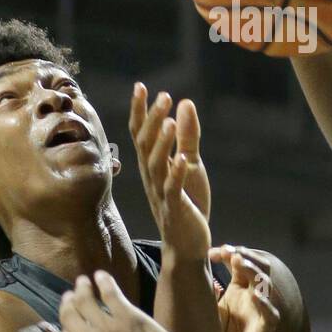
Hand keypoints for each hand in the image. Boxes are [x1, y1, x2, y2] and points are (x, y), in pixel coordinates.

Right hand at [58, 271, 195, 331]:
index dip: (65, 330)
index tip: (70, 325)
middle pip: (69, 316)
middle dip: (68, 304)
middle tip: (70, 295)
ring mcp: (109, 329)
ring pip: (86, 301)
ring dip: (82, 288)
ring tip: (83, 282)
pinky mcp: (130, 317)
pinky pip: (110, 293)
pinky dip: (103, 282)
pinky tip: (101, 276)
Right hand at [130, 85, 210, 260]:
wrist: (187, 246)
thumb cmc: (187, 203)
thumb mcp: (191, 165)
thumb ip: (187, 137)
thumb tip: (184, 103)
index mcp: (153, 166)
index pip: (141, 134)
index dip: (140, 111)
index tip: (140, 86)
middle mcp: (152, 177)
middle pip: (146, 145)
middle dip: (154, 120)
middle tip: (163, 95)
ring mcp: (162, 193)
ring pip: (157, 165)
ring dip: (163, 143)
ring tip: (171, 122)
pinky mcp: (175, 209)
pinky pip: (173, 190)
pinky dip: (177, 174)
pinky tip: (183, 160)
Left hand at [210, 246, 278, 331]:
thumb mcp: (205, 310)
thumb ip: (204, 289)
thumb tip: (197, 265)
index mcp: (237, 290)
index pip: (240, 262)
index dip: (230, 252)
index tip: (212, 252)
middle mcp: (250, 298)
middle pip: (258, 267)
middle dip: (245, 255)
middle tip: (228, 252)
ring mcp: (258, 314)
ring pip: (266, 285)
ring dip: (253, 271)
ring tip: (239, 262)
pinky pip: (271, 314)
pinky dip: (264, 303)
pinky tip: (254, 295)